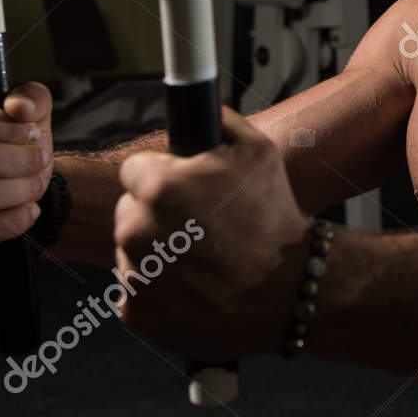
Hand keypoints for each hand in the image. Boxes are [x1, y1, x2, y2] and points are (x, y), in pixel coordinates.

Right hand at [0, 82, 52, 265]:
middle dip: (23, 162)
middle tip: (41, 163)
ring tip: (35, 187)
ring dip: (24, 192)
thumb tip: (21, 108)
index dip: (11, 129)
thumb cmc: (10, 154)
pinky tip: (27, 211)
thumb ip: (31, 99)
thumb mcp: (27, 119)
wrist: (7, 198)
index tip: (34, 134)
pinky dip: (14, 221)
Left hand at [112, 106, 310, 358]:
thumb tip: (197, 102)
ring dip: (157, 252)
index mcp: (158, 188)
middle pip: (129, 211)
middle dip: (156, 215)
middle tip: (197, 227)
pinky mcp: (135, 314)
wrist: (288, 290)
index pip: (134, 171)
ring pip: (132, 252)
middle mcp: (135, 232)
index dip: (163, 177)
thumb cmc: (274, 220)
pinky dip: (157, 290)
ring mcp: (133, 276)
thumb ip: (217, 119)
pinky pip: (136, 291)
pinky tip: (193, 285)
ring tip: (201, 258)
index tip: (185, 191)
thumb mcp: (257, 150)